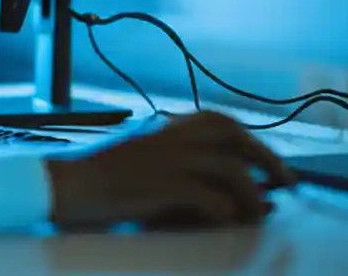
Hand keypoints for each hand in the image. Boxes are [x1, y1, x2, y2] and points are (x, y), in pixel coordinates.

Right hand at [46, 111, 295, 228]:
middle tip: (287, 183)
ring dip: (251, 192)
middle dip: (266, 157)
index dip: (252, 143)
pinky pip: (209, 198)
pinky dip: (225, 213)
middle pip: (233, 134)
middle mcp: (168, 136)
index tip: (272, 165)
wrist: (59, 186)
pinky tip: (226, 224)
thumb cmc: (96, 183)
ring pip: (230, 166)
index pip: (219, 123)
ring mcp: (164, 157)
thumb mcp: (139, 168)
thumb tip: (230, 194)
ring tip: (258, 214)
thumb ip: (180, 175)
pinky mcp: (159, 183)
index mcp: (163, 129)